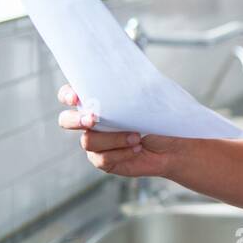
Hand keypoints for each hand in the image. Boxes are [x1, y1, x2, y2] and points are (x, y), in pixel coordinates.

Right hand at [57, 84, 179, 177]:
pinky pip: (101, 158)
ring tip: (137, 137)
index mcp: (99, 101)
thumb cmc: (162, 118)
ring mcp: (96, 143)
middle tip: (93, 119)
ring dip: (113, 138)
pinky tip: (136, 148)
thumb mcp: (150, 99)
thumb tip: (119, 81)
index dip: (67, 95)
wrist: (176, 146)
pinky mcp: (104, 161)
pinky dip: (121, 152)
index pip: (71, 95)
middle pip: (66, 120)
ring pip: (88, 141)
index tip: (76, 97)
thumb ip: (130, 91)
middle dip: (76, 119)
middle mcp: (92, 122)